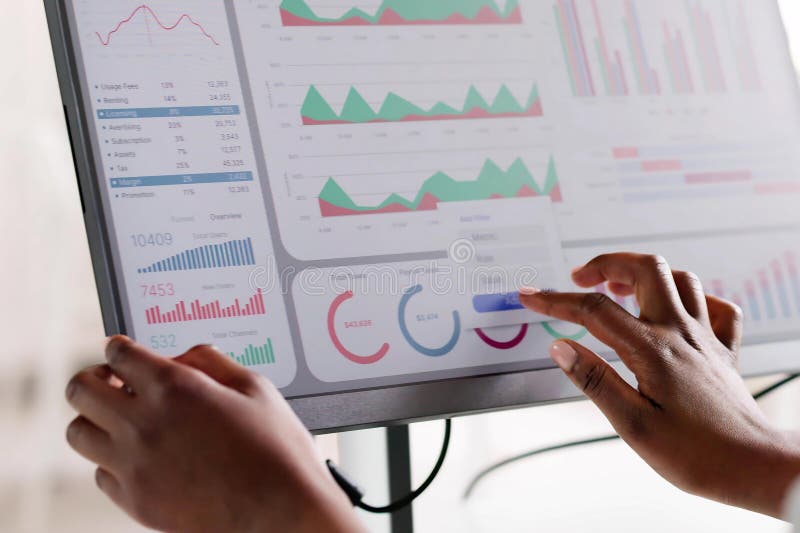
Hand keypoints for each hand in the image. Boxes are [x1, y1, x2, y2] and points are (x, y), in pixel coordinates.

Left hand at [65, 337, 361, 532]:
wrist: (280, 513)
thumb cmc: (276, 451)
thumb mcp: (255, 388)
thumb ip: (213, 362)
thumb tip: (186, 356)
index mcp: (175, 387)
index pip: (117, 353)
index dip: (121, 348)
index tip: (125, 353)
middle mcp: (144, 423)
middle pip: (80, 389)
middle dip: (95, 378)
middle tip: (115, 382)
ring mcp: (134, 465)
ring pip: (78, 432)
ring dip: (95, 418)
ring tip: (120, 419)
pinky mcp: (135, 500)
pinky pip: (100, 473)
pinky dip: (112, 460)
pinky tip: (138, 456)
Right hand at [520, 253, 799, 517]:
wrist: (754, 466)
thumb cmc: (698, 454)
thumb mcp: (632, 425)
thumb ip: (594, 380)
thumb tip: (561, 348)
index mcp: (652, 350)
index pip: (594, 310)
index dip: (556, 300)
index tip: (532, 298)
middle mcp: (680, 334)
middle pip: (644, 269)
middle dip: (606, 264)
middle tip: (580, 277)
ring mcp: (705, 338)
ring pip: (680, 278)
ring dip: (644, 272)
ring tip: (619, 284)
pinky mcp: (723, 351)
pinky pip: (716, 306)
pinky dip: (693, 297)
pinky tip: (677, 308)